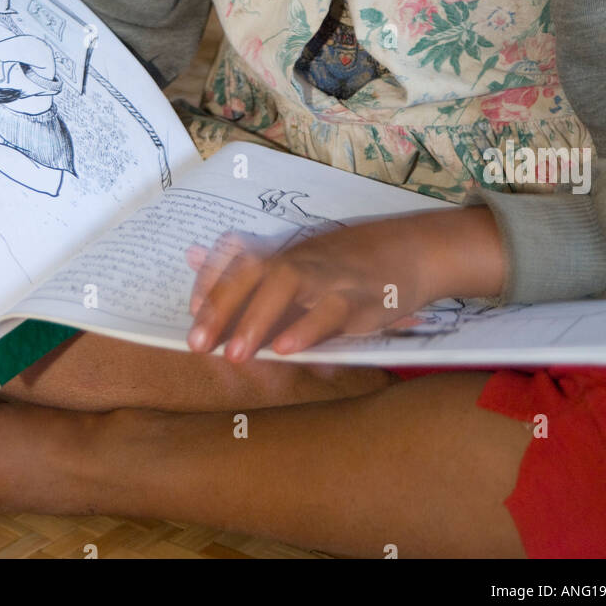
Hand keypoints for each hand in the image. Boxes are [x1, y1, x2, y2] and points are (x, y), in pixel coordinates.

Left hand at [186, 217, 434, 361]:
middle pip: (257, 272)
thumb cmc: (352, 262)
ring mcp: (332, 276)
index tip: (190, 314)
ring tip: (237, 355)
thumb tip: (193, 255)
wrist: (416, 250)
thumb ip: (254, 266)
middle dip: (225, 305)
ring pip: (290, 285)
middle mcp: (305, 259)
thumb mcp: (304, 259)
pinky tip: (289, 351)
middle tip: (198, 344)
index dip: (212, 284)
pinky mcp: (362, 300)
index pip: (240, 260)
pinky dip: (309, 330)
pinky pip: (333, 313)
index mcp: (289, 252)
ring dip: (260, 319)